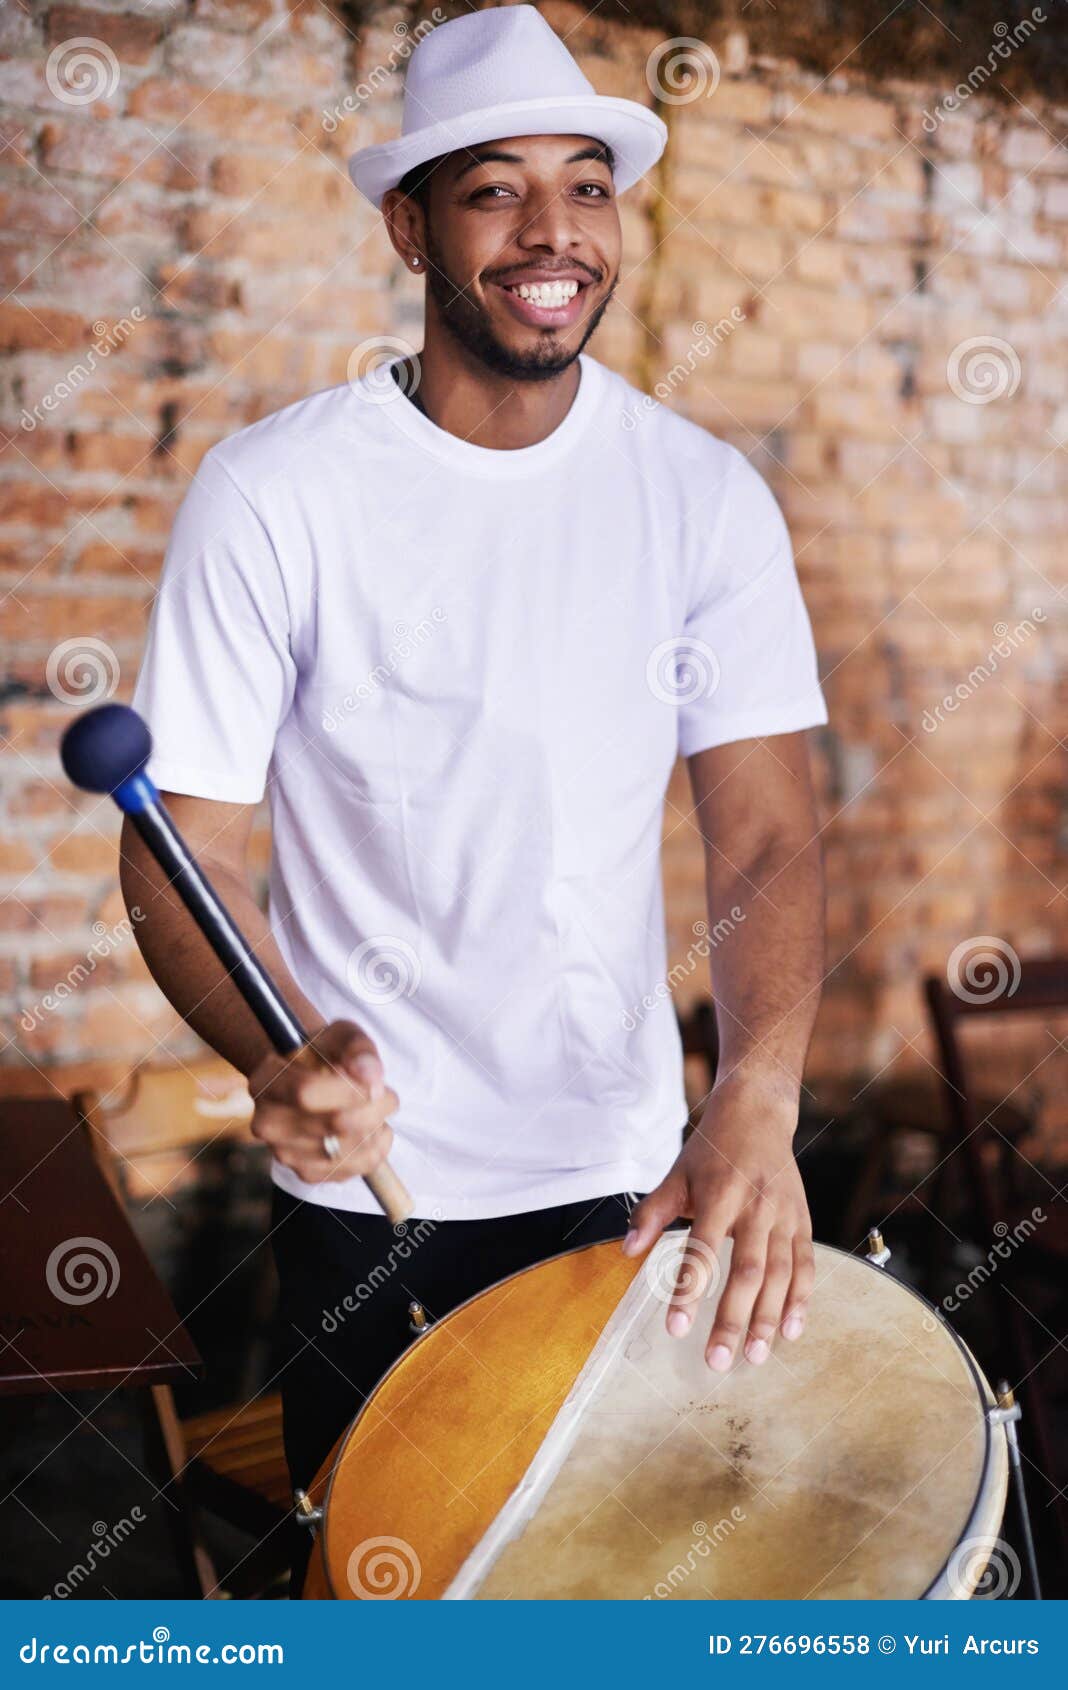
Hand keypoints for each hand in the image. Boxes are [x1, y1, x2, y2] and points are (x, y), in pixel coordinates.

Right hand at [248, 1020, 396, 1184]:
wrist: (309, 1080)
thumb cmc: (326, 1053)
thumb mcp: (341, 1036)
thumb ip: (358, 1049)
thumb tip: (371, 1075)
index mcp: (267, 1080)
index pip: (307, 1092)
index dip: (351, 1090)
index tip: (377, 1083)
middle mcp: (268, 1122)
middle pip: (335, 1124)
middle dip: (375, 1108)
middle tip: (387, 1094)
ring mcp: (285, 1153)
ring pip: (351, 1148)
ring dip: (378, 1127)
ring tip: (375, 1109)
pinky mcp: (307, 1173)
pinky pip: (358, 1167)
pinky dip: (377, 1148)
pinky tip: (373, 1130)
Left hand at [622, 1074, 813, 1369]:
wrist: (759, 1114)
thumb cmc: (710, 1151)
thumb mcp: (675, 1174)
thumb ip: (652, 1214)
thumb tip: (627, 1253)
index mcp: (720, 1194)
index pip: (702, 1249)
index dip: (689, 1290)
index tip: (674, 1328)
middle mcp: (756, 1207)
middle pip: (747, 1271)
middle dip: (732, 1319)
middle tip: (717, 1361)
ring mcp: (784, 1215)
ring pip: (780, 1275)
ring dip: (767, 1319)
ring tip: (753, 1356)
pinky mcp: (803, 1222)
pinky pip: (806, 1267)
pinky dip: (801, 1301)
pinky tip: (790, 1332)